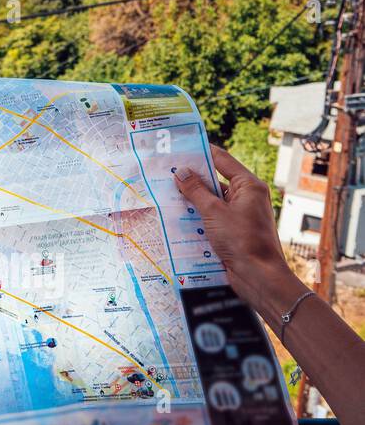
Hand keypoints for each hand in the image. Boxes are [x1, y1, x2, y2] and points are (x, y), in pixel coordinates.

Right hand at [173, 144, 304, 319]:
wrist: (258, 276)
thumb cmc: (242, 240)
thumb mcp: (213, 211)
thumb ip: (195, 190)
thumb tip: (181, 172)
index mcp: (248, 186)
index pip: (222, 160)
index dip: (201, 153)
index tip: (180, 148)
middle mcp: (246, 197)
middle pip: (215, 180)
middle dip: (192, 178)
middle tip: (166, 172)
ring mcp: (240, 215)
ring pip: (212, 200)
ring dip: (192, 199)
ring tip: (166, 194)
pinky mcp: (233, 230)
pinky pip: (212, 217)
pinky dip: (197, 216)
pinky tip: (177, 217)